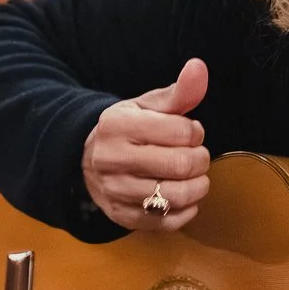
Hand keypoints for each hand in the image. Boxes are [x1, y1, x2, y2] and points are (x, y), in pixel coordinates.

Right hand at [81, 58, 211, 231]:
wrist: (87, 161)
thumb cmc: (127, 131)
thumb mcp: (147, 106)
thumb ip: (179, 91)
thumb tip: (199, 67)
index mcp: (118, 125)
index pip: (181, 132)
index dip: (195, 133)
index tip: (189, 133)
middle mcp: (112, 159)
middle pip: (181, 165)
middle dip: (200, 160)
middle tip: (196, 156)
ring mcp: (115, 192)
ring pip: (176, 196)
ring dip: (197, 186)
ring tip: (192, 177)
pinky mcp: (122, 217)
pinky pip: (167, 222)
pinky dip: (186, 211)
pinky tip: (182, 198)